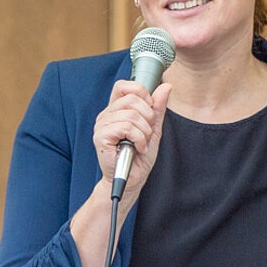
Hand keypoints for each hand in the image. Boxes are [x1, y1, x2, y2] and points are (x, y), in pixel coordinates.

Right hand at [93, 79, 172, 200]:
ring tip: (142, 143)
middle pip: (132, 98)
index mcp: (116, 109)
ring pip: (131, 114)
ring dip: (144, 132)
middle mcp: (106, 115)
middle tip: (147, 133)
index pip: (124, 86)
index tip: (149, 111)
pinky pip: (126, 127)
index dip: (141, 93)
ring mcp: (102, 125)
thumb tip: (166, 86)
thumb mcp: (154, 128)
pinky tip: (138, 148)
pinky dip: (139, 138)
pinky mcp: (100, 137)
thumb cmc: (140, 157)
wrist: (133, 180)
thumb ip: (158, 108)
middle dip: (148, 116)